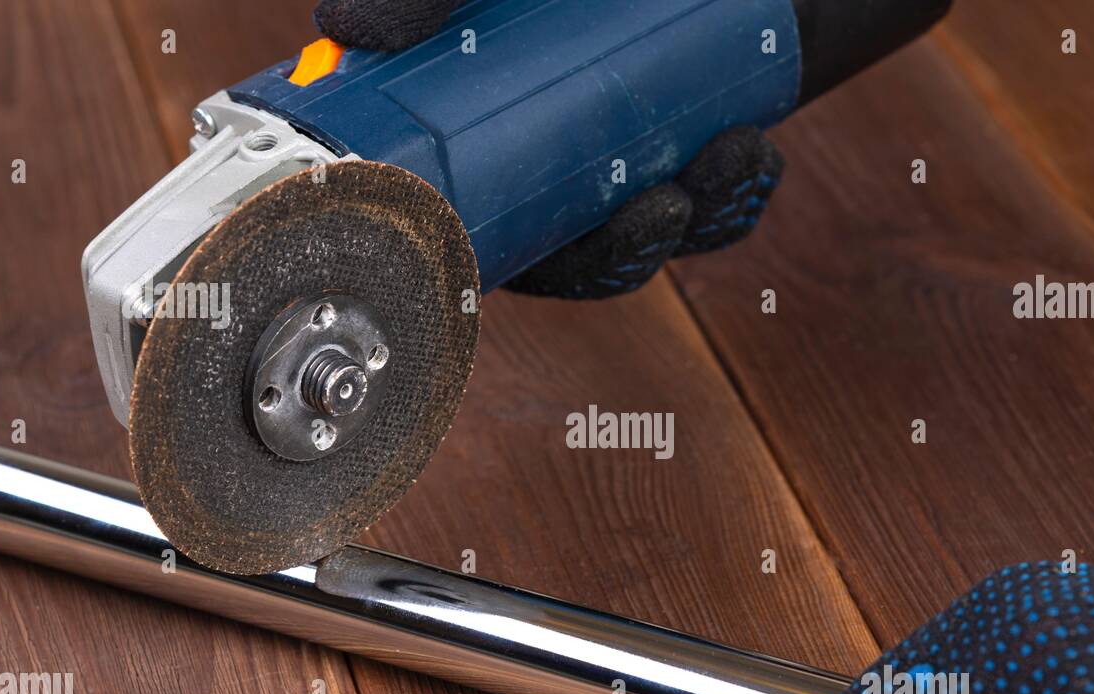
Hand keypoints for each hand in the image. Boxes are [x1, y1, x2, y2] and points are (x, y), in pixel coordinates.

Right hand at [313, 0, 784, 298]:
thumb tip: (337, 28)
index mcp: (492, 161)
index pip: (497, 242)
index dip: (539, 265)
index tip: (569, 246)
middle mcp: (554, 177)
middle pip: (583, 258)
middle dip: (632, 250)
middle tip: (667, 207)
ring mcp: (624, 170)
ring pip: (658, 235)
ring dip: (703, 216)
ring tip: (734, 157)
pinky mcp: (689, 156)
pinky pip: (719, 206)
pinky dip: (741, 193)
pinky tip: (756, 157)